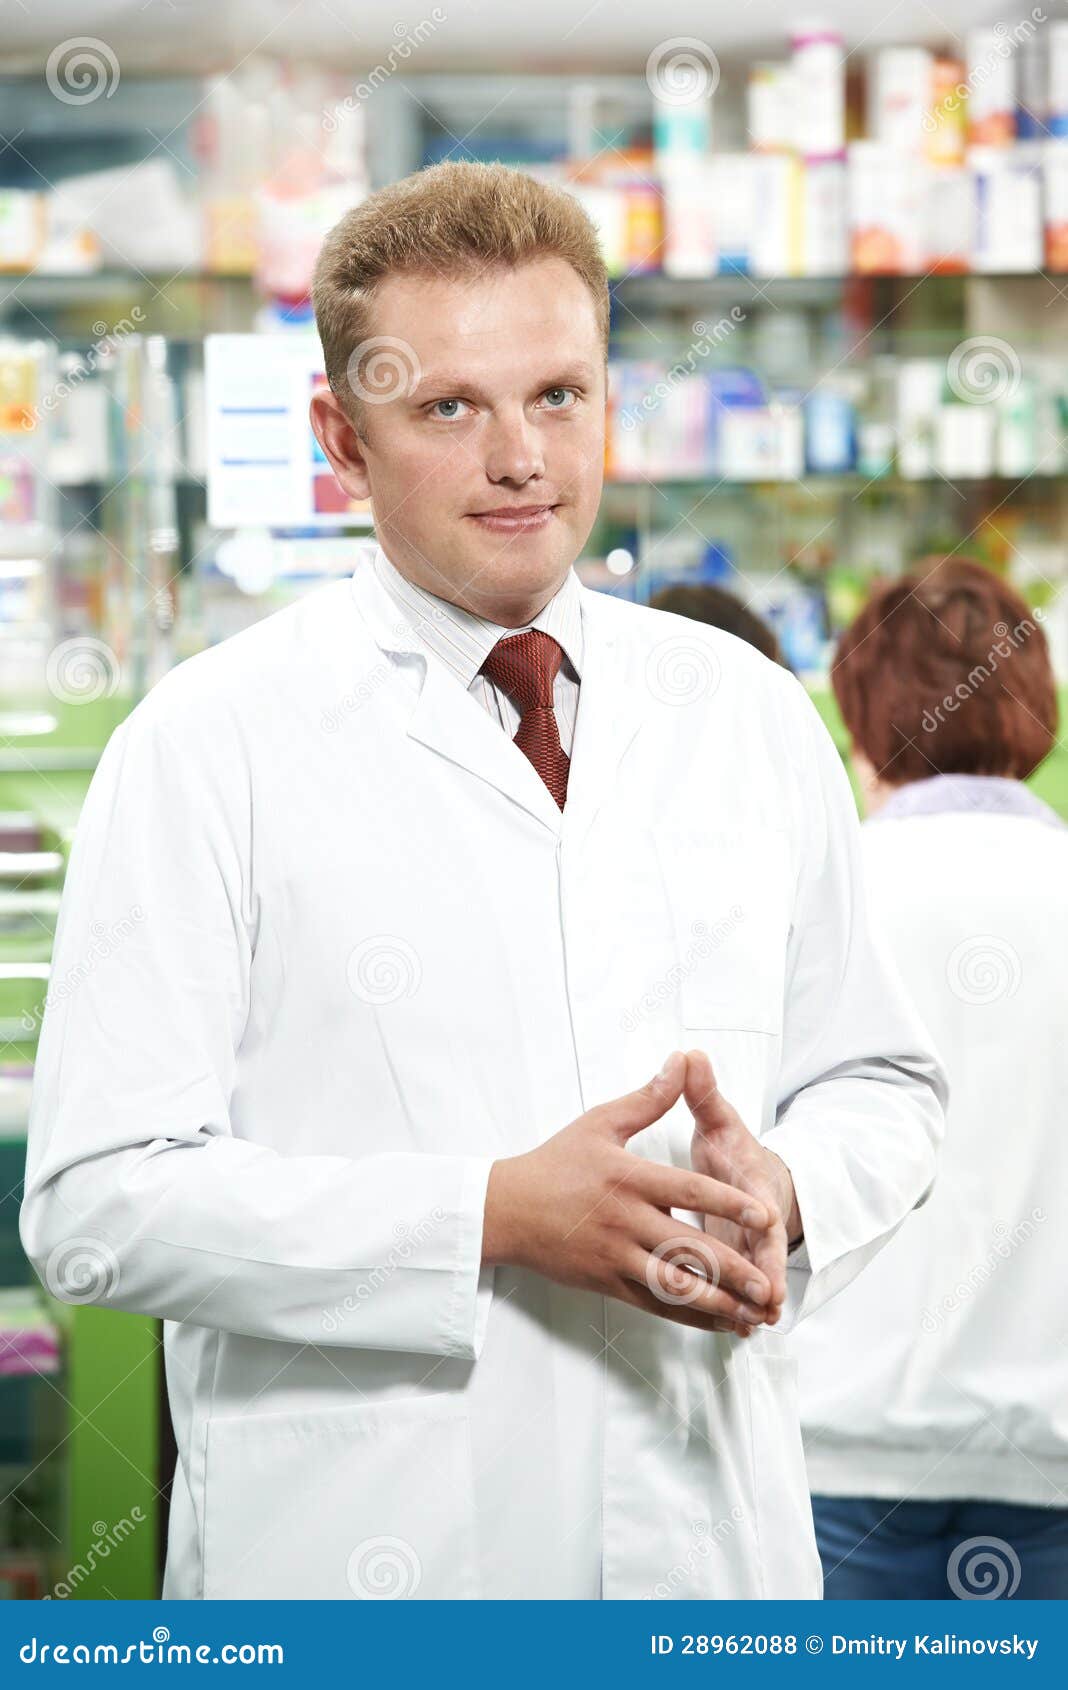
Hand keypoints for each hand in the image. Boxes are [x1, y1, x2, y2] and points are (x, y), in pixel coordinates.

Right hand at [482, 1051, 780, 1334]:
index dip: (730, 1205)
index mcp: (630, 1178)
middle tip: (767, 1282)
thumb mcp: (600, 1123)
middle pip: (687, 1248)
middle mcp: (626, 1220)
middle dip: (731, 1269)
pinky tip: (716, 1320)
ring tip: (751, 1313)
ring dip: (716, 1302)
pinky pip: (654, 1304)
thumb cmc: (554, 1164)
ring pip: (673, 1285)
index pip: (690, 1191)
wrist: (505, 1210)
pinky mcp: (606, 1282)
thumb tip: (680, 1061)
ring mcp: (615, 1255)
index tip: (765, 1217)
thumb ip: (647, 1099)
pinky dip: (688, 1315)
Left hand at [685, 1049, 801, 1325]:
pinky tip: (735, 1334)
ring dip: (752, 1299)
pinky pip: (735, 1292)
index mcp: (752, 1183)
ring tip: (752, 1326)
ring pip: (750, 1277)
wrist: (757, 1180)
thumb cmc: (735, 1152)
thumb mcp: (721, 1120)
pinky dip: (736, 1311)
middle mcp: (756, 1220)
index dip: (761, 1209)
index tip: (766, 1222)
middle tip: (767, 1298)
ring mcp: (748, 1249)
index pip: (758, 1195)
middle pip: (762, 1247)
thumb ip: (703, 1094)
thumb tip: (690, 1054)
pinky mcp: (736, 1268)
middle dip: (765, 1271)